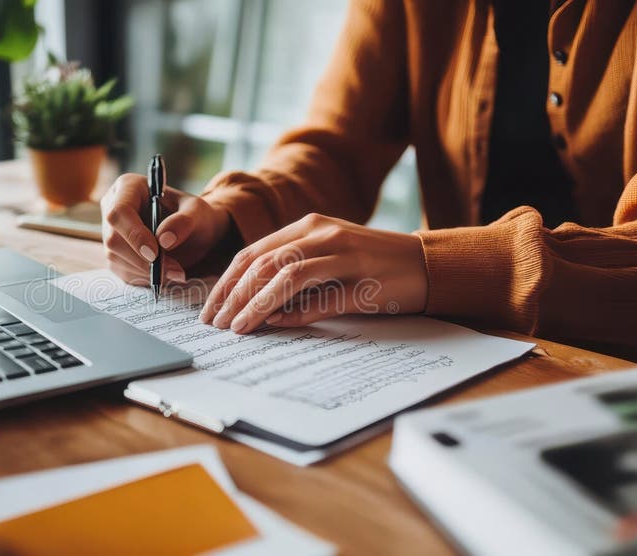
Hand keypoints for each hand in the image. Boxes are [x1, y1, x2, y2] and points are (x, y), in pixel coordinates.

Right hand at [101, 174, 230, 285]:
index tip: (155, 254)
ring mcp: (111, 231)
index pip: (119, 211)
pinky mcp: (114, 253)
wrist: (195, 232)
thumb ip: (184, 222)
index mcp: (129, 186)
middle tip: (175, 270)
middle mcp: (113, 206)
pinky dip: (144, 277)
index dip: (134, 234)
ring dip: (146, 271)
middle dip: (143, 259)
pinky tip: (164, 273)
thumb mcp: (198, 213)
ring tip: (176, 271)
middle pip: (113, 238)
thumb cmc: (195, 216)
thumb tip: (163, 239)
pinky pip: (121, 270)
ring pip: (115, 257)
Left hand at [199, 213, 427, 332]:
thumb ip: (292, 277)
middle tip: (214, 323)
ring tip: (236, 328)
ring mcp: (342, 254)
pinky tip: (273, 325)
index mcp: (308, 226)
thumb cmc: (372, 267)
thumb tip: (255, 308)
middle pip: (262, 262)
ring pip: (284, 275)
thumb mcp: (327, 263)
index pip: (253, 253)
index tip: (210, 308)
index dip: (227, 281)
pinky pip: (318, 296)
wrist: (426, 264)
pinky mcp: (361, 280)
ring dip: (254, 304)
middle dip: (232, 295)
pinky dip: (293, 311)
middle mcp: (321, 234)